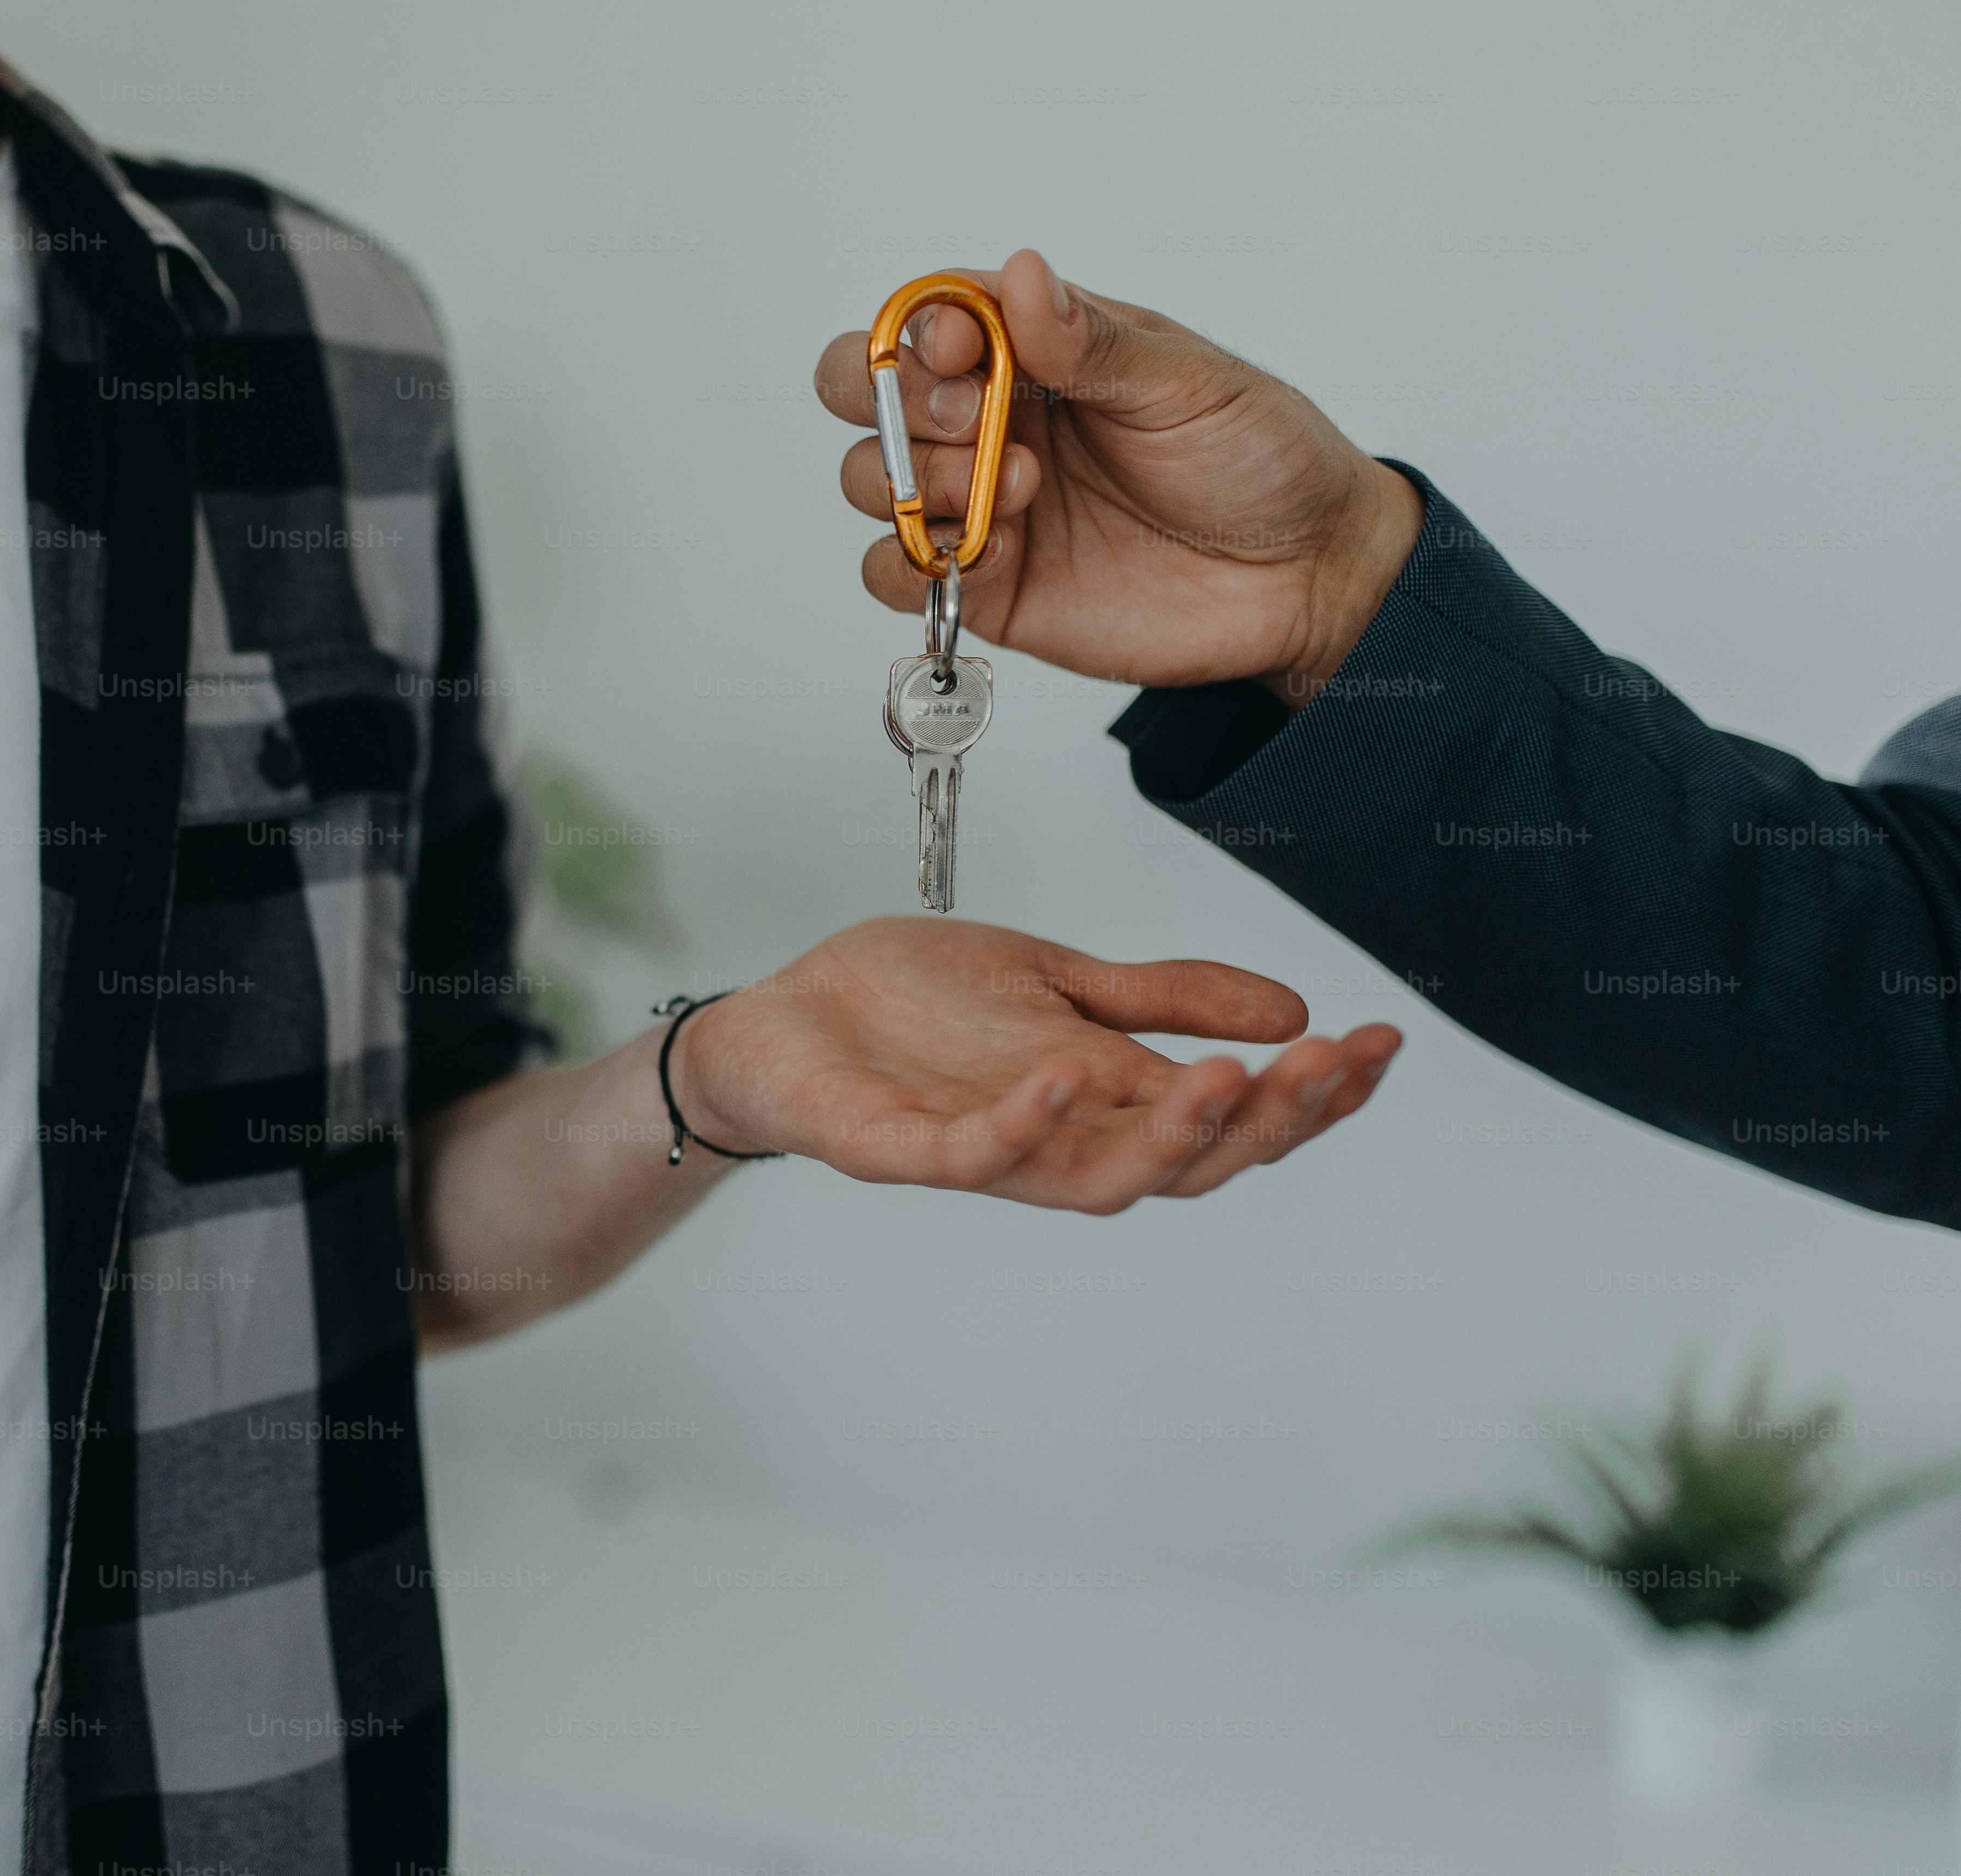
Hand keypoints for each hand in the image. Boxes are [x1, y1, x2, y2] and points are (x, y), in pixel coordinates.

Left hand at [673, 918, 1397, 1212]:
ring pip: (1101, 1180)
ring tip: (1231, 1074)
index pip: (1233, 1115)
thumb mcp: (1057, 978)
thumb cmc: (906, 1007)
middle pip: (1192, 1163)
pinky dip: (1024, 1122)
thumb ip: (1161, 997)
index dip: (1312, 1093)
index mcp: (1105, 1102)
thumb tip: (1291, 1007)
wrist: (778, 1019)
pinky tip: (1069, 1074)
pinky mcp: (901, 1150)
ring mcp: (983, 1153)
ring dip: (1171, 1134)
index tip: (1381, 1041)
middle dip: (1271, 1119)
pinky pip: (975, 1155)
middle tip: (1329, 1061)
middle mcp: (1059, 1142)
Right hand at [814, 251, 1424, 708]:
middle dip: (891, 401)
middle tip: (970, 423)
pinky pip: (893, 575)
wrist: (1305, 578)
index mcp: (1033, 352)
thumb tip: (1019, 273)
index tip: (967, 350)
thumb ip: (1090, 340)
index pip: (924, 316)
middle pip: (865, 390)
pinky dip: (909, 566)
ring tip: (1019, 490)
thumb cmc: (1256, 458)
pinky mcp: (986, 586)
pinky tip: (986, 556)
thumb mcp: (1186, 381)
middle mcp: (989, 422)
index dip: (922, 329)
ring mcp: (978, 504)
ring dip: (913, 480)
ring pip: (869, 479)